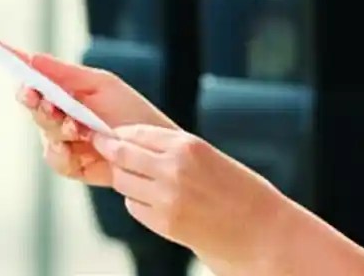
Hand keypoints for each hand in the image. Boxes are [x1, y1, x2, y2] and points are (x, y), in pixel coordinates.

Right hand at [6, 44, 177, 186]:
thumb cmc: (132, 112)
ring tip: (78, 127)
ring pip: (43, 131)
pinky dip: (64, 153)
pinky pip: (55, 159)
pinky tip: (79, 149)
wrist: (155, 150)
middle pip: (32, 103)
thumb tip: (32, 58)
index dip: (12, 59)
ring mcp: (63, 139)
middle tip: (43, 98)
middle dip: (36, 101)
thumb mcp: (102, 86)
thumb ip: (66, 74)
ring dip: (57, 128)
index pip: (33, 73)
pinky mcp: (71, 164)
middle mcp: (59, 113)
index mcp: (65, 89)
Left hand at [90, 125, 284, 268]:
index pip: (136, 132)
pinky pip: (134, 206)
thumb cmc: (241, 192)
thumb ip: (174, 149)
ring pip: (122, 182)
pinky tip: (153, 201)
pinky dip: (137, 202)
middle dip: (109, 150)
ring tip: (138, 179)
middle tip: (102, 147)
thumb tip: (136, 142)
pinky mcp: (163, 223)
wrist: (261, 230)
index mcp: (188, 145)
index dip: (119, 133)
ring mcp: (165, 198)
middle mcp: (173, 168)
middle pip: (121, 155)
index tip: (110, 133)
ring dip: (124, 179)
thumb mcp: (209, 157)